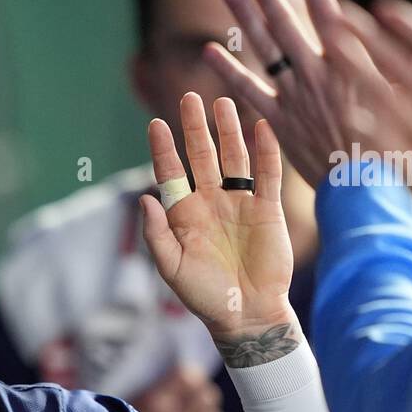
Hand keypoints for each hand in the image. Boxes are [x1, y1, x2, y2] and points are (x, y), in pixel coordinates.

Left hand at [140, 92, 294, 344]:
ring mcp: (240, 203)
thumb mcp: (172, 267)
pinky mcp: (268, 209)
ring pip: (233, 158)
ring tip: (223, 102)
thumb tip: (144, 197)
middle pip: (202, 156)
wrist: (247, 314)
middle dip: (195, 128)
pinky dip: (265, 151)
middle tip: (189, 97)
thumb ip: (156, 233)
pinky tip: (261, 127)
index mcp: (184, 214)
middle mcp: (211, 202)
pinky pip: (267, 174)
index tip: (156, 124)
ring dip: (228, 131)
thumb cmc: (205, 295)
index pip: (171, 173)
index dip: (163, 149)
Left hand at [204, 0, 411, 187]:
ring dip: (245, 18)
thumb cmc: (397, 146)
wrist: (366, 189)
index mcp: (350, 64)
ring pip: (264, 49)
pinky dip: (228, 71)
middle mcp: (318, 75)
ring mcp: (294, 97)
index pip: (328, 14)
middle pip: (287, 24)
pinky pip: (247, 91)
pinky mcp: (278, 121)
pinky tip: (209, 50)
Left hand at [338, 0, 411, 254]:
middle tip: (336, 13)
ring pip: (381, 98)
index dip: (405, 25)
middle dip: (367, 38)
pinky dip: (357, 125)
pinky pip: (378, 143)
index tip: (383, 6)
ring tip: (326, 51)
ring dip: (353, 72)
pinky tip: (334, 110)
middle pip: (397, 66)